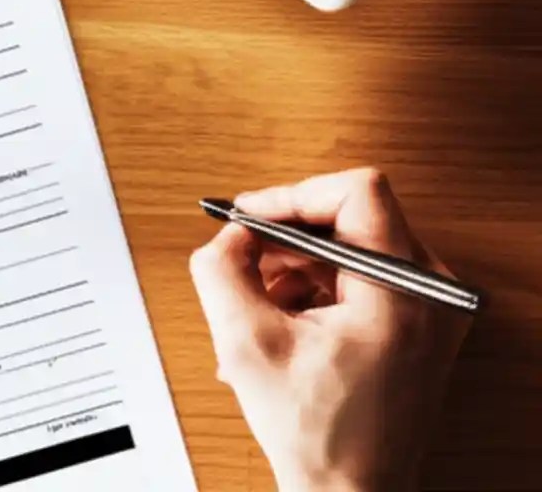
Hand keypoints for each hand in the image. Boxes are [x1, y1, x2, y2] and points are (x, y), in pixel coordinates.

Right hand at [189, 169, 470, 491]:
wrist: (353, 491)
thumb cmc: (320, 436)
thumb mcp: (247, 345)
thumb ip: (221, 272)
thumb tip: (227, 236)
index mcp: (403, 290)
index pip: (355, 192)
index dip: (291, 196)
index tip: (251, 219)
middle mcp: (431, 291)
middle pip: (349, 218)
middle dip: (284, 239)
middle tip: (243, 261)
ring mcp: (429, 307)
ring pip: (348, 247)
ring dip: (293, 269)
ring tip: (259, 309)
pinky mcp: (417, 323)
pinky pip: (357, 278)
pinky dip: (313, 291)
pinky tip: (281, 327)